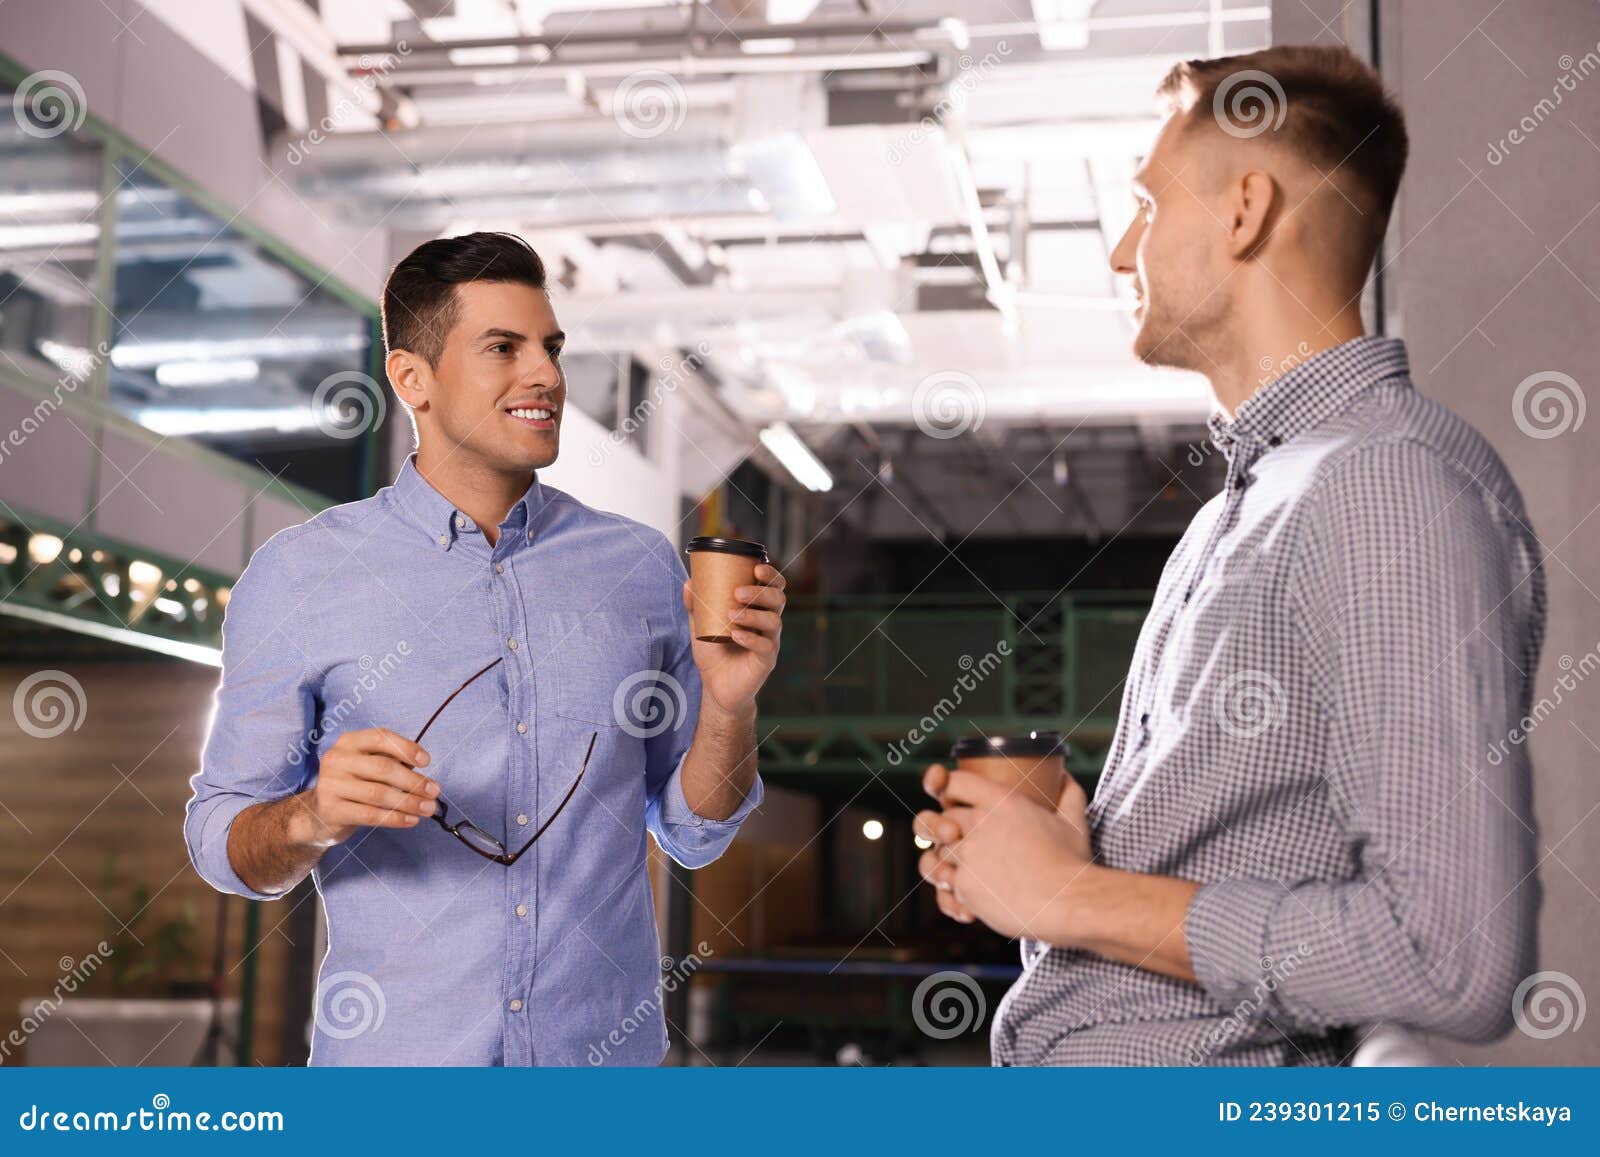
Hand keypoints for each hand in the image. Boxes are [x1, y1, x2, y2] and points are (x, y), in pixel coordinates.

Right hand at [288, 727, 439, 847]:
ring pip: (379, 794)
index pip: (380, 738)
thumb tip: (426, 779)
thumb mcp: (367, 765)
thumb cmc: (353, 784)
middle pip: (383, 768)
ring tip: (428, 809)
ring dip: (409, 802)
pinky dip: (395, 818)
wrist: (318, 813)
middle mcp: (337, 759)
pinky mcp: (331, 809)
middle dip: (414, 781)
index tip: (427, 761)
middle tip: (435, 791)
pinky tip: (411, 820)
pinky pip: (370, 815)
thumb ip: (391, 763)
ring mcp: (331, 784)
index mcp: (349, 742)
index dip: (406, 748)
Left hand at [683, 563, 785, 716]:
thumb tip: (689, 582)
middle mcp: (768, 622)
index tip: (757, 568)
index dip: (771, 575)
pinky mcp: (766, 661)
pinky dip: (751, 638)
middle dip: (760, 592)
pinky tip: (736, 635)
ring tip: (731, 614)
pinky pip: (766, 646)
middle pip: (778, 599)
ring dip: (753, 614)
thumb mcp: (700, 626)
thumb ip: (696, 605)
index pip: (773, 586)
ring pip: (774, 621)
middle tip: (738, 592)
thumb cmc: (714, 652)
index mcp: (758, 608)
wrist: (716, 687)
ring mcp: (770, 641)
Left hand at [914, 765, 1094, 940]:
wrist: (1070, 904)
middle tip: (956, 838)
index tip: (953, 799)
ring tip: (960, 867)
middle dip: (946, 828)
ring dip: (945, 859)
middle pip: (943, 818)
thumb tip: (1063, 776)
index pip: (955, 781)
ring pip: (938, 851)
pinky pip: (944, 884)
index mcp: (1003, 802)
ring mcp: (969, 856)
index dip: (948, 788)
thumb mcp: (1074, 821)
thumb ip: (1067, 793)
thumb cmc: (1072, 863)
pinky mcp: (965, 886)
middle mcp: (980, 824)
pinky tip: (964, 892)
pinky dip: (949, 889)